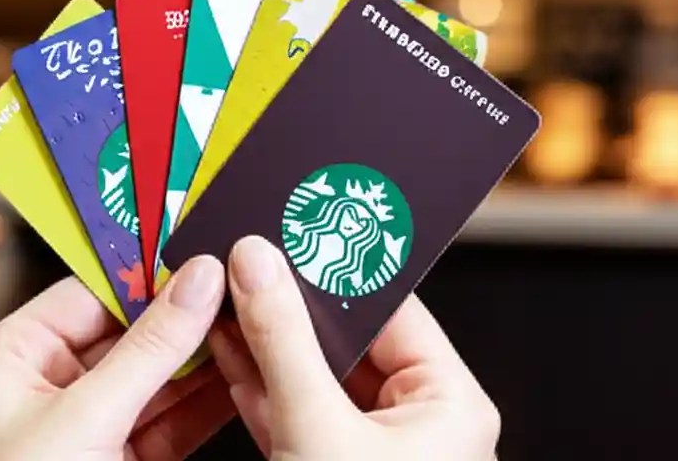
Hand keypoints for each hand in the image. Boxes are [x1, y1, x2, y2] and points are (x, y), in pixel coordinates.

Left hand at [0, 255, 231, 460]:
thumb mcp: (84, 419)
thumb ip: (147, 349)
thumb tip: (196, 281)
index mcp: (14, 359)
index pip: (90, 292)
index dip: (148, 273)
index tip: (204, 254)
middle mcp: (48, 388)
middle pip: (129, 334)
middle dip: (186, 318)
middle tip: (241, 288)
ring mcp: (85, 430)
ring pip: (156, 380)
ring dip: (203, 361)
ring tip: (252, 329)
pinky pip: (167, 423)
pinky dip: (204, 407)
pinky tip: (241, 383)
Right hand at [208, 236, 500, 459]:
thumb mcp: (315, 427)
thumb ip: (284, 342)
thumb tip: (258, 266)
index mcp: (450, 404)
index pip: (390, 310)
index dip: (333, 272)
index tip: (288, 238)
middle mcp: (424, 425)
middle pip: (349, 345)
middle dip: (291, 312)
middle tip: (245, 268)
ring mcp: (379, 451)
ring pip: (320, 383)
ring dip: (270, 349)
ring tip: (227, 303)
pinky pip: (303, 418)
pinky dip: (266, 392)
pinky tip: (231, 356)